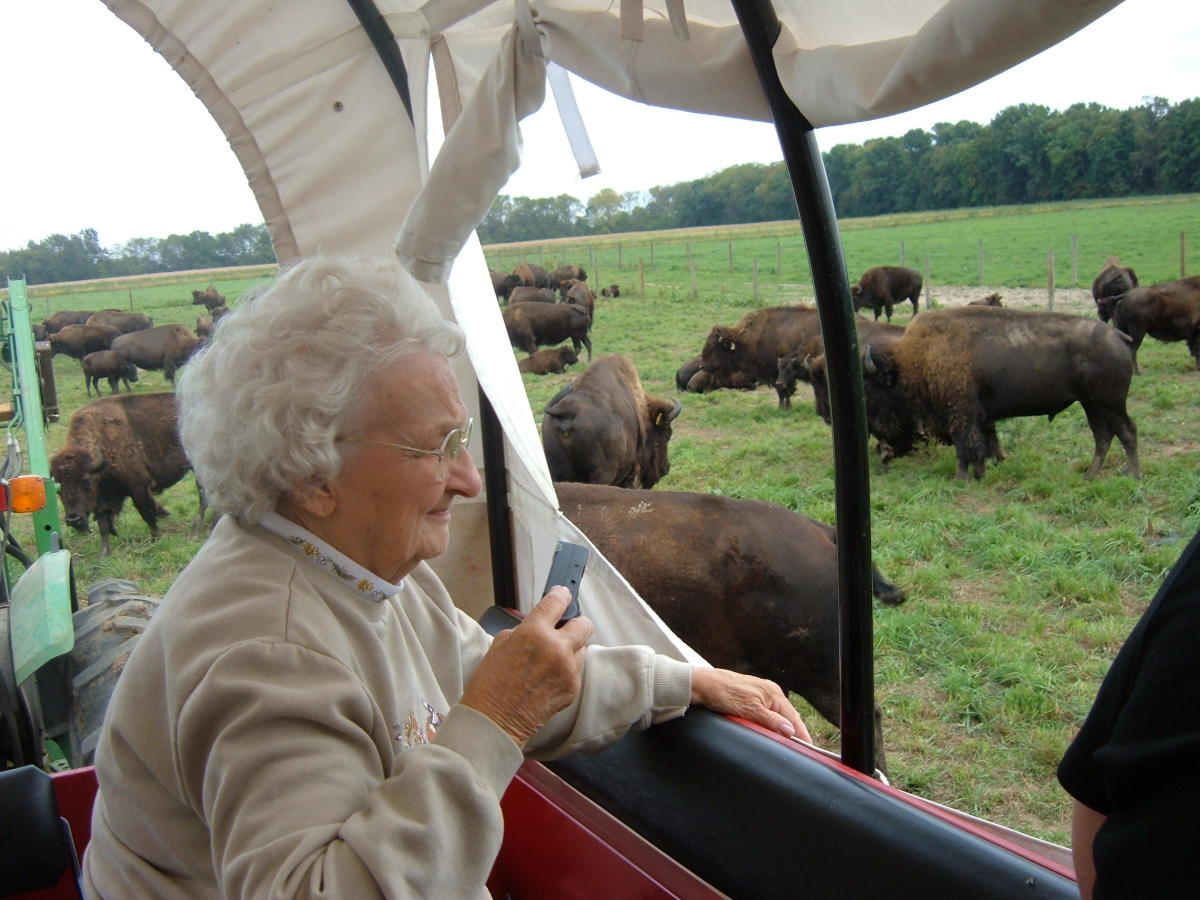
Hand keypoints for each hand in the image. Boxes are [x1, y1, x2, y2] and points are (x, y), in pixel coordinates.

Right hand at [461, 587, 593, 746]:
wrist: (494, 722)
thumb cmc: (490, 685)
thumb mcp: (500, 644)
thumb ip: (524, 630)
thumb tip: (539, 625)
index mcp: (534, 633)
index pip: (557, 602)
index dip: (561, 594)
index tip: (562, 594)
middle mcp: (557, 649)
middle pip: (583, 624)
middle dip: (574, 622)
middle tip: (563, 627)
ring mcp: (568, 670)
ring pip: (582, 647)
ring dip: (571, 647)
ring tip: (551, 657)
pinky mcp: (573, 688)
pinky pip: (577, 669)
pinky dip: (567, 668)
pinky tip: (549, 676)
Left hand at [690, 668, 810, 741]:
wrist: (702, 686)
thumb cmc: (724, 692)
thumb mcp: (749, 709)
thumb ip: (770, 720)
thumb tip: (790, 730)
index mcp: (773, 693)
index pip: (793, 717)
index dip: (801, 733)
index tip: (809, 748)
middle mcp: (769, 693)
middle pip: (786, 717)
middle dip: (793, 733)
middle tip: (800, 751)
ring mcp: (760, 696)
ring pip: (776, 717)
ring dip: (780, 730)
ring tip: (788, 745)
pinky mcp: (750, 700)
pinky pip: (766, 716)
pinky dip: (770, 726)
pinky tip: (770, 734)